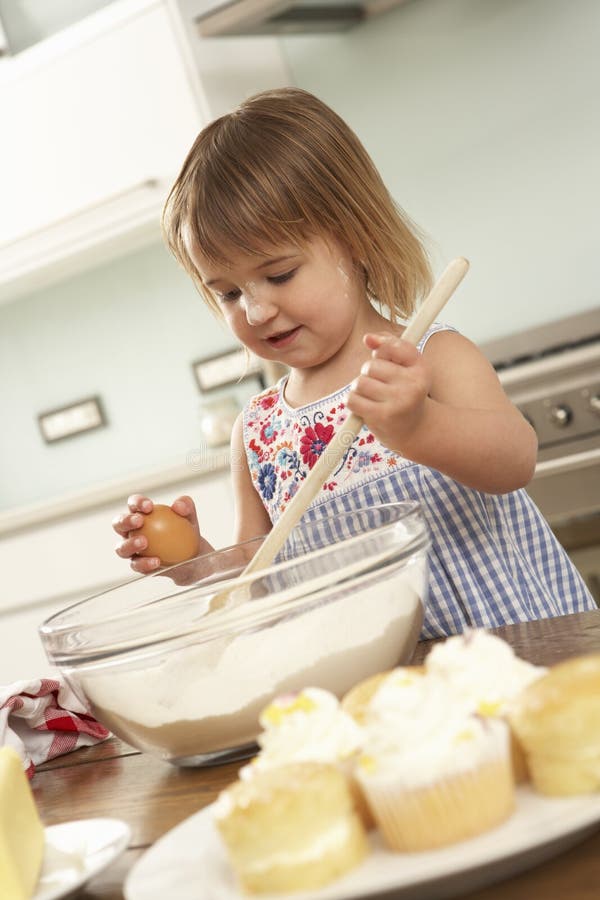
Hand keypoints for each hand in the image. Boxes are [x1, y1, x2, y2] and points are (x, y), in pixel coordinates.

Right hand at [112, 494, 201, 574]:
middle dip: (125, 521)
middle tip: (140, 521)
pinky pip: (137, 565)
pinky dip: (145, 563)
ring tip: (144, 542)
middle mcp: (130, 531)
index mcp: (140, 514)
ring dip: (130, 544)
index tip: (149, 506)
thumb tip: (178, 505)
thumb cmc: (187, 531)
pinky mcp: (138, 566)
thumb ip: (186, 506)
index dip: (137, 503)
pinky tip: (156, 561)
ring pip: (121, 548)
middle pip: (118, 524)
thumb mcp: (190, 516)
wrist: (192, 556)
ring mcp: (131, 550)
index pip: (133, 505)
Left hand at [346, 332, 430, 451]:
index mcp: (420, 367)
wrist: (414, 429)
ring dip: (359, 389)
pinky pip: (352, 399)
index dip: (381, 347)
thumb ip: (389, 346)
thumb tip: (368, 338)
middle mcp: (413, 383)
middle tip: (378, 384)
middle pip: (370, 366)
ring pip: (359, 383)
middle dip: (368, 374)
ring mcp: (398, 401)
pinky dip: (353, 402)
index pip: (395, 345)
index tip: (378, 352)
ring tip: (372, 396)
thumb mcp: (405, 368)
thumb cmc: (404, 392)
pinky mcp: (382, 416)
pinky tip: (365, 407)